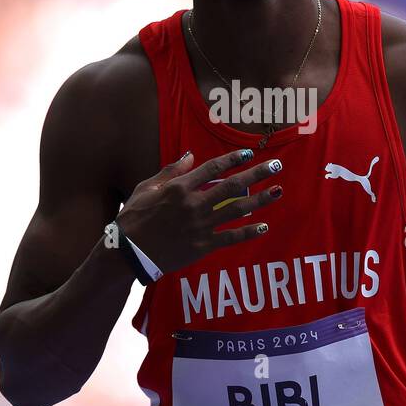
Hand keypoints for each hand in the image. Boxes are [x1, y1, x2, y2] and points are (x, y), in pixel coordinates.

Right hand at [115, 148, 283, 272]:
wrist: (128, 252)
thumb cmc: (133, 218)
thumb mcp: (147, 187)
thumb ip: (171, 171)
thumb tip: (191, 154)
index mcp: (179, 188)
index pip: (213, 169)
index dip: (233, 159)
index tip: (249, 153)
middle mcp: (193, 204)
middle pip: (232, 186)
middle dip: (257, 174)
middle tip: (276, 166)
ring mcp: (200, 226)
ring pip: (237, 210)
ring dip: (260, 199)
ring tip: (278, 191)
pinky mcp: (202, 246)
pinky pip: (231, 238)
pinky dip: (248, 232)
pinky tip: (264, 226)